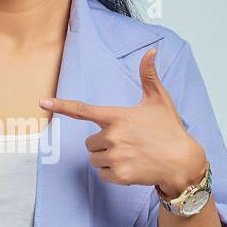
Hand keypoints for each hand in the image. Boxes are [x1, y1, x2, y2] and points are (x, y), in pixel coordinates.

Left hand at [39, 47, 206, 193]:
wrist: (183, 162)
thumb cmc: (169, 129)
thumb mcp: (159, 100)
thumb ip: (149, 76)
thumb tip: (151, 51)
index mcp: (118, 116)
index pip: (83, 110)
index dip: (61, 105)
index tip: (42, 102)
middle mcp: (113, 136)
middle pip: (89, 142)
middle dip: (103, 143)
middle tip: (127, 142)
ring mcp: (116, 157)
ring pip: (94, 159)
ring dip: (107, 159)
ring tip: (130, 155)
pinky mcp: (119, 175)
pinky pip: (101, 174)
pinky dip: (112, 173)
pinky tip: (131, 167)